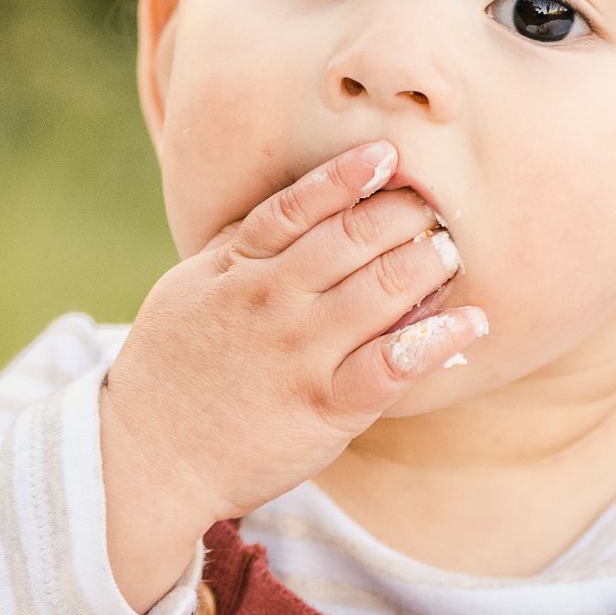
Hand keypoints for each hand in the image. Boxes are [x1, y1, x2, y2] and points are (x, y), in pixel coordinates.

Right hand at [99, 142, 486, 611]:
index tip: (390, 155)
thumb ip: (237, 246)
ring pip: (382, 290)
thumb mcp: (188, 290)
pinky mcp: (325, 406)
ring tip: (450, 254)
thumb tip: (291, 207)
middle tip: (438, 210)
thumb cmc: (170, 371)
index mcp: (237, 267)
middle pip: (354, 238)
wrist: (144, 459)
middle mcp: (272, 300)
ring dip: (428, 264)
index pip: (300, 205)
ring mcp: (301, 352)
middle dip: (405, 215)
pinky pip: (394, 365)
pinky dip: (438, 341)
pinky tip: (471, 323)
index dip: (350, 176)